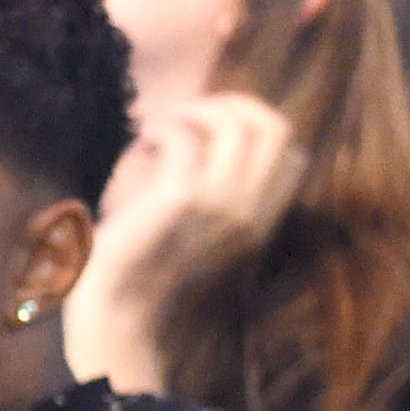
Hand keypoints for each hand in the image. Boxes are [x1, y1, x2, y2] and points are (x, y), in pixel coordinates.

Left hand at [65, 94, 302, 393]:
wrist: (116, 306)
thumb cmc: (145, 263)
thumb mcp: (195, 226)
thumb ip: (217, 188)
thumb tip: (214, 128)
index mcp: (260, 223)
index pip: (294, 156)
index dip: (258, 130)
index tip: (215, 130)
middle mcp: (250, 214)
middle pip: (276, 128)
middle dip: (235, 105)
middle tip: (192, 113)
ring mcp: (221, 206)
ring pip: (235, 124)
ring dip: (196, 111)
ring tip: (164, 128)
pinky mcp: (182, 199)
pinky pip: (182, 139)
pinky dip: (161, 130)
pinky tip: (142, 145)